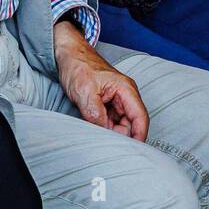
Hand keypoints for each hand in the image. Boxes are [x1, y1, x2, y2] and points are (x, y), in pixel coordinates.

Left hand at [54, 21, 147, 139]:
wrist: (68, 55)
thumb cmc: (79, 67)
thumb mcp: (85, 93)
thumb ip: (96, 116)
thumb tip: (106, 135)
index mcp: (126, 89)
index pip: (140, 117)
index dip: (139, 136)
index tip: (134, 153)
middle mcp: (125, 95)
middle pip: (131, 124)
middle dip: (121, 136)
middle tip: (106, 146)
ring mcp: (117, 99)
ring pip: (121, 124)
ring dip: (111, 132)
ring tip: (96, 135)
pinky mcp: (108, 103)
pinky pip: (111, 121)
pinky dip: (104, 128)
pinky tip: (94, 129)